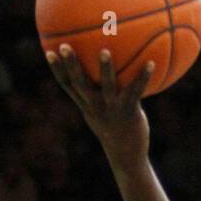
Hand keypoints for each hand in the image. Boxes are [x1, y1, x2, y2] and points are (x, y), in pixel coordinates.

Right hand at [46, 45, 152, 176]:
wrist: (127, 154)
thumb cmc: (113, 128)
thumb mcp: (100, 112)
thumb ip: (96, 94)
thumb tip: (97, 70)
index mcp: (86, 104)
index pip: (67, 85)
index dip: (57, 69)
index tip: (49, 50)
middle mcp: (95, 106)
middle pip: (80, 83)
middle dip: (72, 65)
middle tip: (65, 46)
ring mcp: (112, 109)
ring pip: (106, 87)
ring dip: (105, 69)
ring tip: (104, 51)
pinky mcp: (129, 112)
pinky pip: (135, 91)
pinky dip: (143, 77)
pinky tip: (151, 63)